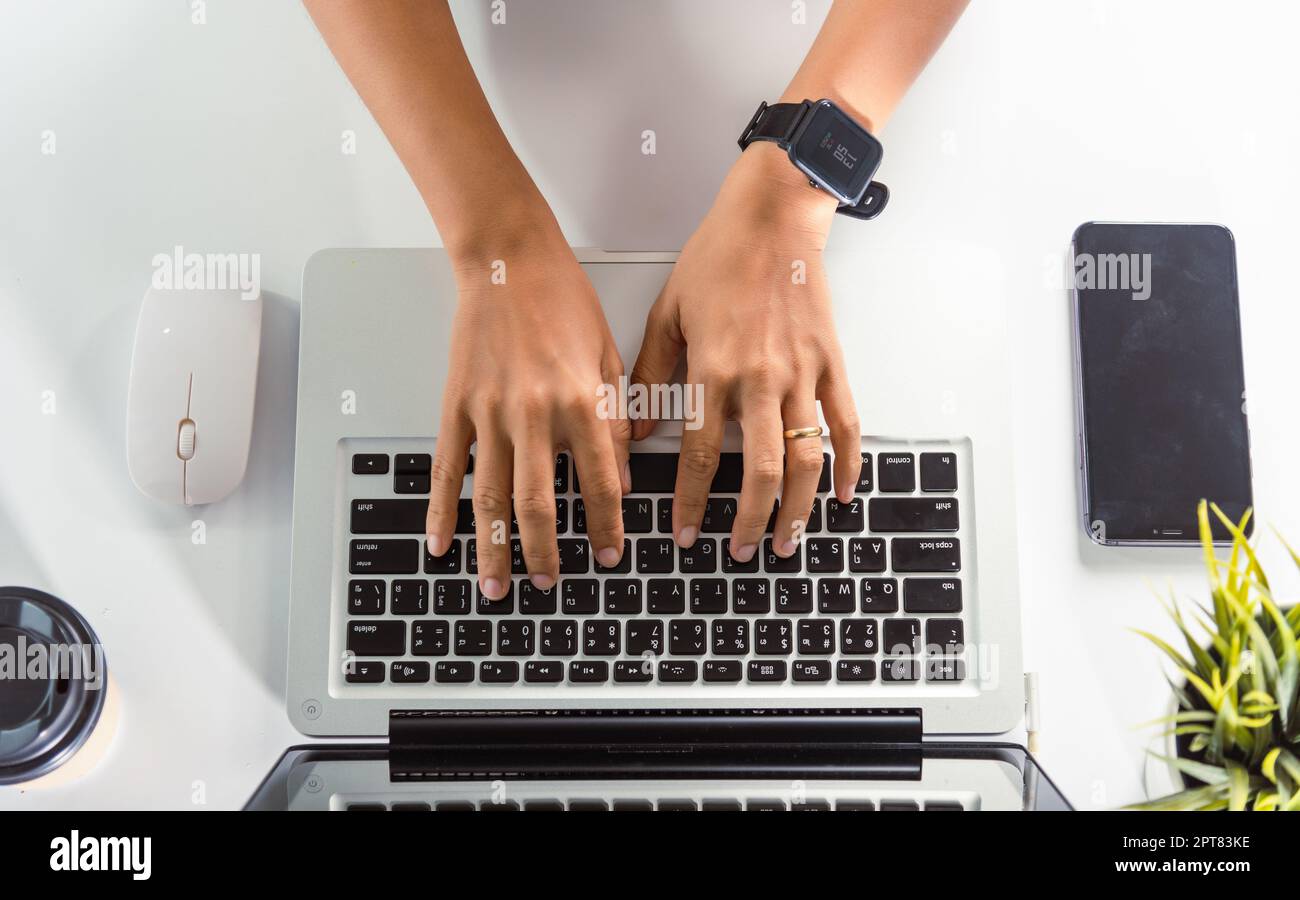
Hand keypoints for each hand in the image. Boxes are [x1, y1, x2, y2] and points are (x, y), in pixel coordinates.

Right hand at [425, 226, 630, 598]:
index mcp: (582, 402)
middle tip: (550, 584)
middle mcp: (535, 414)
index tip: (611, 555)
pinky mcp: (456, 406)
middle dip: (546, 553)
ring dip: (493, 548)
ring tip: (496, 587)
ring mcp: (490, 413)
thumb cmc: (563, 299)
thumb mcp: (609, 356)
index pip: (600, 484)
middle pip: (538, 505)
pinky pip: (447, 469)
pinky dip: (443, 511)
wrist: (508, 259)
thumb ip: (616, 418)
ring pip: (489, 498)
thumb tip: (622, 474)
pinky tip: (441, 542)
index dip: (607, 527)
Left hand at [630, 143, 861, 562]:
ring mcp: (802, 373)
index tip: (685, 532)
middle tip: (741, 551)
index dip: (692, 501)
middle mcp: (760, 378)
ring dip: (799, 507)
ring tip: (790, 539)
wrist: (773, 215)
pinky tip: (843, 493)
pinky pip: (846, 423)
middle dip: (750, 521)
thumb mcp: (667, 313)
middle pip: (760, 470)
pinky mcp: (832, 362)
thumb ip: (650, 375)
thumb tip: (630, 427)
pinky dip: (848, 463)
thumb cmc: (720, 255)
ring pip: (806, 457)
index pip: (700, 454)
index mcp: (714, 368)